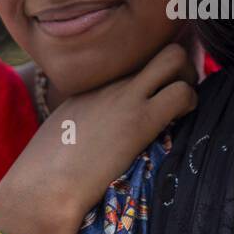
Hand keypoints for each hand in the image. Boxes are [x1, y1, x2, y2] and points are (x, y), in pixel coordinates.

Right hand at [0, 43, 197, 233]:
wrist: (42, 187)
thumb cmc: (45, 171)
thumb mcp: (61, 130)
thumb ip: (83, 120)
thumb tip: (94, 132)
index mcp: (92, 84)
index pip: (135, 59)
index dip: (155, 73)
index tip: (160, 90)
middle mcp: (110, 81)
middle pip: (159, 47)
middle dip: (180, 66)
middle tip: (180, 95)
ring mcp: (126, 96)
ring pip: (175, 58)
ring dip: (189, 79)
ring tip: (182, 109)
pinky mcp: (140, 120)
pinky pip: (182, 93)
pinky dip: (190, 104)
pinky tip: (179, 123)